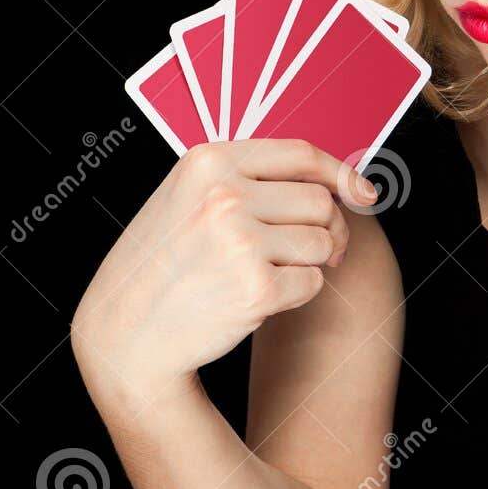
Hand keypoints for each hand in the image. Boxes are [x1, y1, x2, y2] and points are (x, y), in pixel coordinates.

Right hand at [71, 138, 377, 399]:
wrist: (123, 334)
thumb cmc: (163, 265)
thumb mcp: (189, 197)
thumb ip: (250, 180)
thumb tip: (338, 184)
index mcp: (208, 161)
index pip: (300, 153)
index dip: (340, 173)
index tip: (364, 193)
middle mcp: (224, 195)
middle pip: (320, 202)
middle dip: (327, 229)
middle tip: (311, 251)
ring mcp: (240, 241)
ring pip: (322, 243)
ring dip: (309, 263)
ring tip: (266, 273)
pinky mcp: (255, 288)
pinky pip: (312, 282)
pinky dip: (296, 293)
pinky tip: (257, 298)